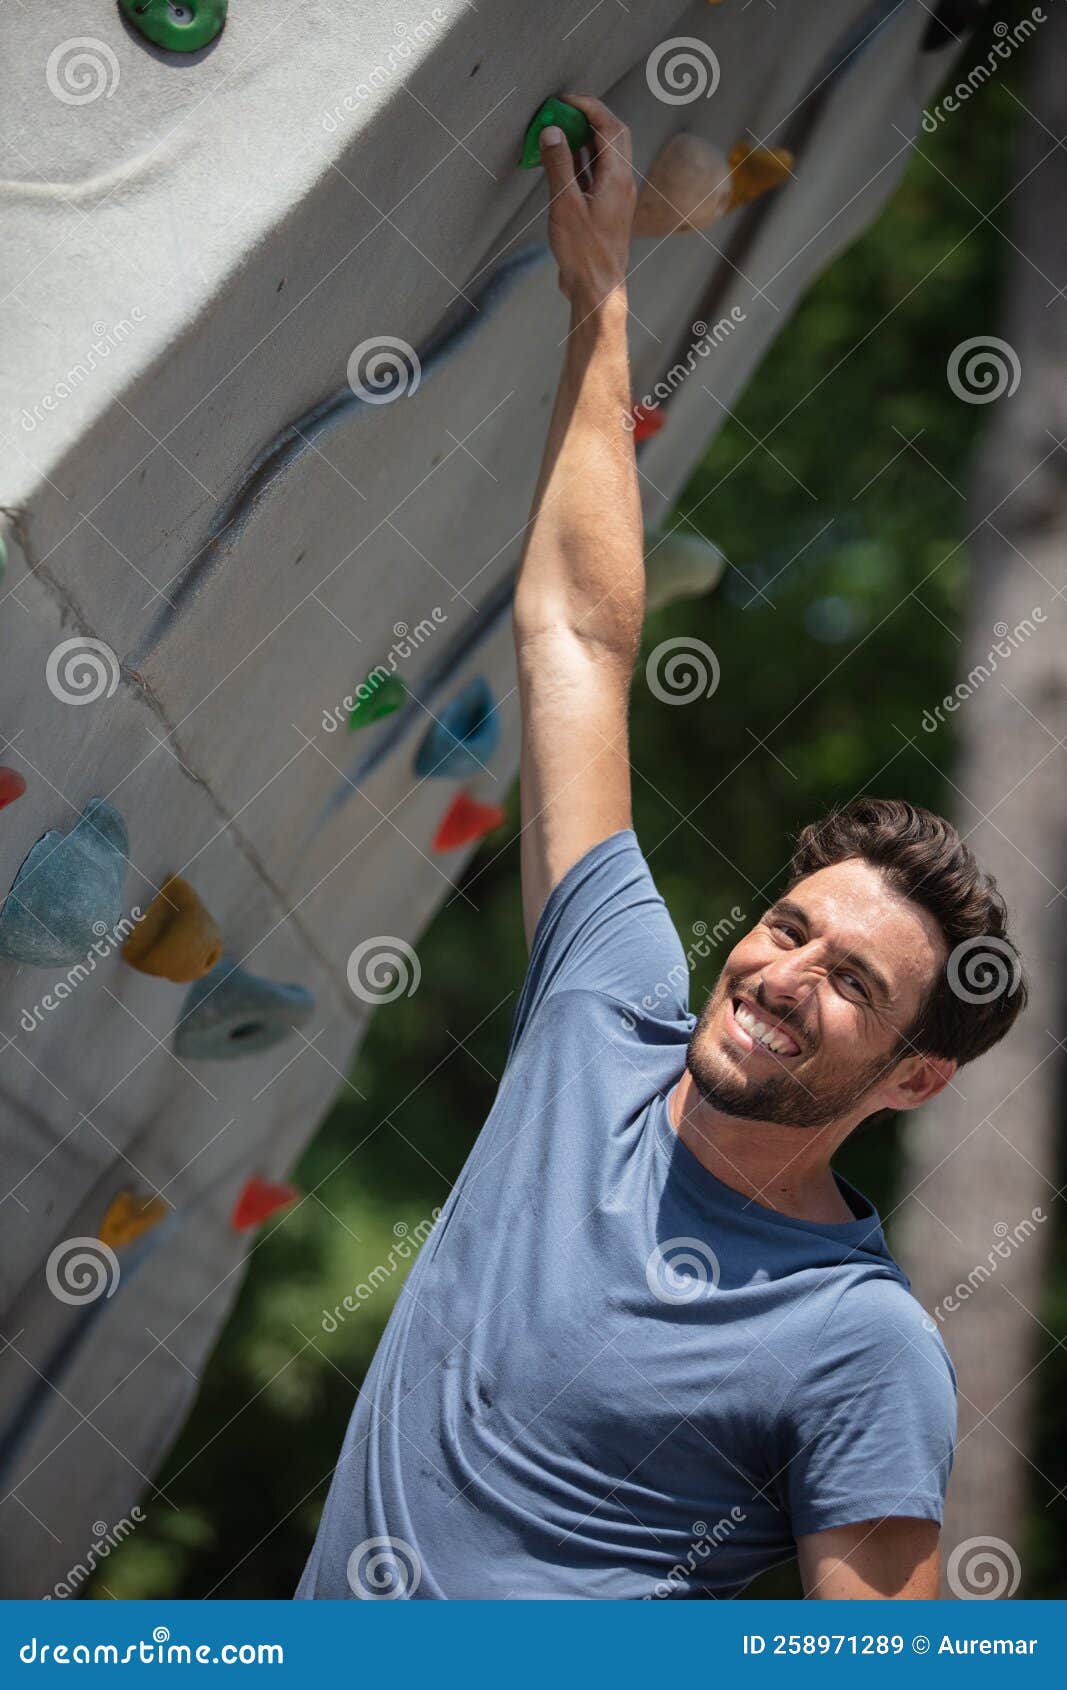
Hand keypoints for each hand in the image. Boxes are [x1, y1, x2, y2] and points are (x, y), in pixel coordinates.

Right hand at [538, 94, 635, 313]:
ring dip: (584, 138)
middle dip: (588, 116)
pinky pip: (596, 173)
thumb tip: (553, 131)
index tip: (563, 100)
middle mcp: (622, 182)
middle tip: (561, 111)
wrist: (597, 290)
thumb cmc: (584, 254)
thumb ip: (559, 165)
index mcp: (617, 177)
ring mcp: (615, 195)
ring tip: (558, 131)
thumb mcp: (565, 205)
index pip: (608, 126)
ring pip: (604, 154)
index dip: (587, 107)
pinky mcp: (606, 208)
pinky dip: (580, 160)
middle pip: (612, 135)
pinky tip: (562, 160)